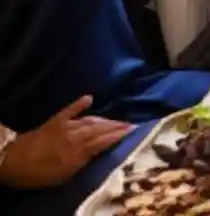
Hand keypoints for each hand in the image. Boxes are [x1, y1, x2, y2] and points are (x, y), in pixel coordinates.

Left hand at [0, 96, 133, 188]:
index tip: (134, 131)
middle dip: (117, 125)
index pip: (105, 140)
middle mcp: (76, 136)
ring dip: (105, 119)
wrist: (12, 162)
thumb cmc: (39, 175)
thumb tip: (98, 152)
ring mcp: (65, 126)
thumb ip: (83, 162)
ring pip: (90, 120)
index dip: (119, 135)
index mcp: (79, 151)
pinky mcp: (54, 121)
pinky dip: (79, 104)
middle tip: (131, 124)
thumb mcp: (65, 176)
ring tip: (116, 120)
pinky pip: (70, 110)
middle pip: (100, 128)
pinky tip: (89, 98)